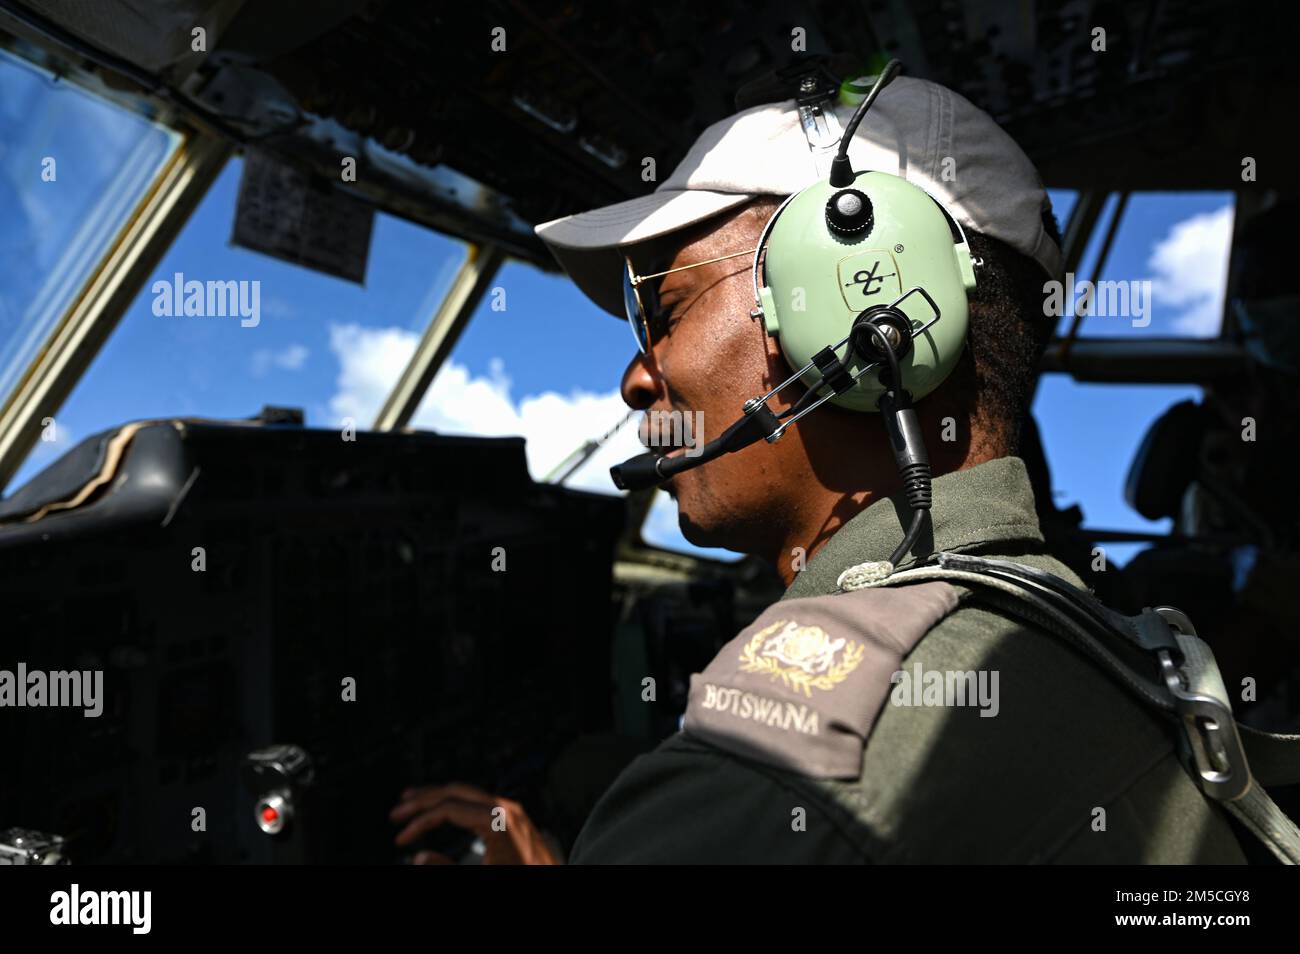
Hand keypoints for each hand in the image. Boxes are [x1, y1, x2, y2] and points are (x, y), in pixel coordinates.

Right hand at [389, 782, 559, 864]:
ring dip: (439, 796)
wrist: (557, 883)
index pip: (447, 808)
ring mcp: (513, 809)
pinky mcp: (516, 817)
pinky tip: (445, 809)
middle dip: (423, 800)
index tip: (401, 838)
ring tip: (414, 801)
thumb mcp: (480, 878)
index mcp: (496, 819)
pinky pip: (480, 801)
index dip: (419, 822)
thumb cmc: (522, 879)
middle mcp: (505, 807)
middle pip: (455, 791)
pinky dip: (457, 803)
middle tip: (397, 811)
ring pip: (467, 793)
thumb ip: (446, 869)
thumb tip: (419, 858)